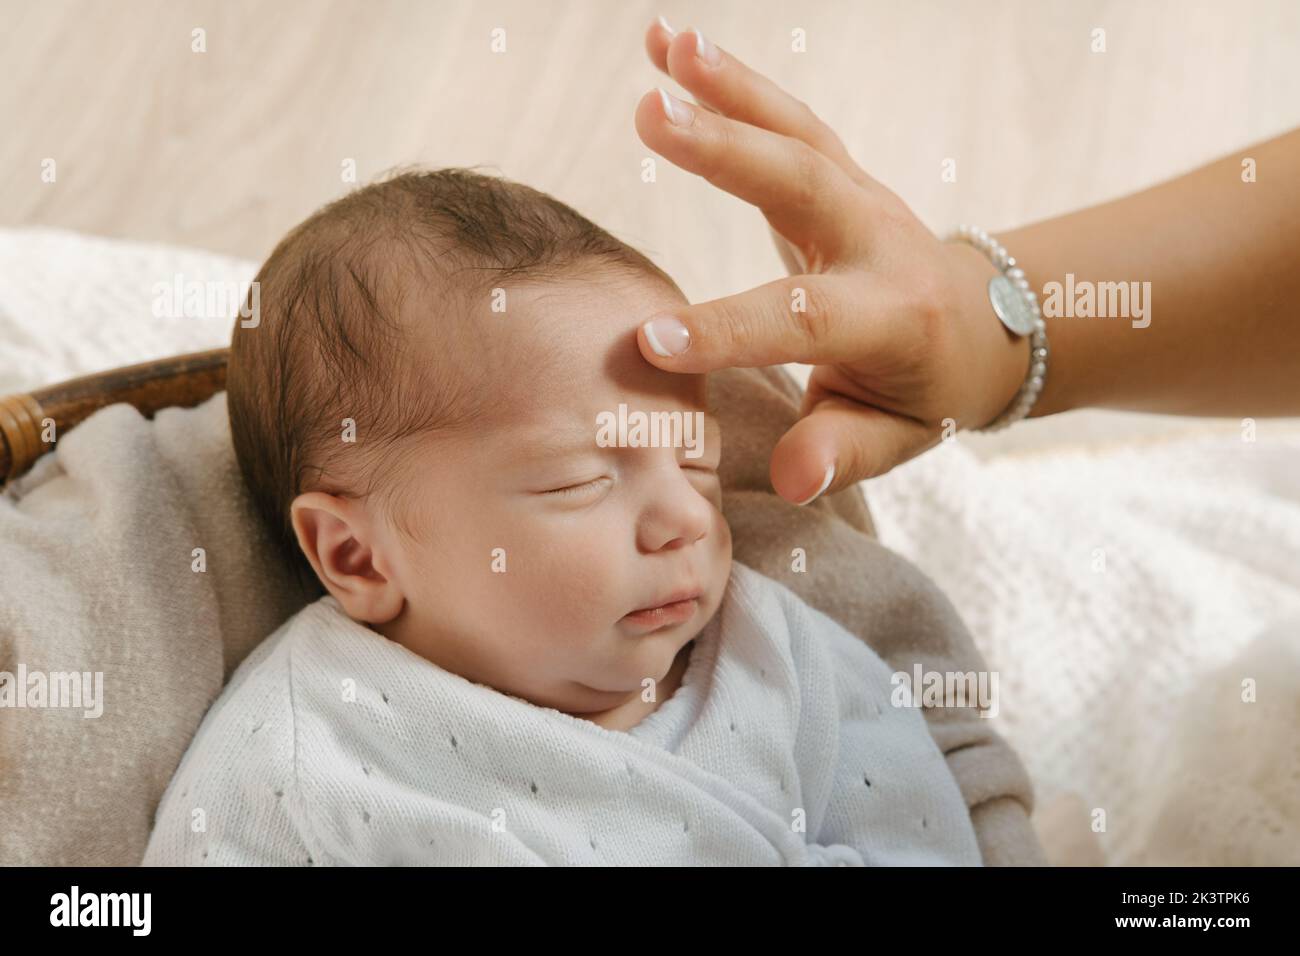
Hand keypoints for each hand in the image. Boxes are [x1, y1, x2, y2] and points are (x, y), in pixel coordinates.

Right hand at [635, 20, 1029, 504]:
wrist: (986, 324)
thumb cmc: (928, 392)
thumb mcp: (899, 437)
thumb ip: (843, 452)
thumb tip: (794, 479)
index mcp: (889, 316)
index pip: (802, 320)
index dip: (728, 332)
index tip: (650, 341)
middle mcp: (876, 241)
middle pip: (801, 184)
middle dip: (726, 151)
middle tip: (650, 116)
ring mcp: (860, 196)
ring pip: (795, 133)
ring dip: (728, 86)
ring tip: (662, 47)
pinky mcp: (840, 172)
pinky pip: (787, 120)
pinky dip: (733, 81)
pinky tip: (673, 46)